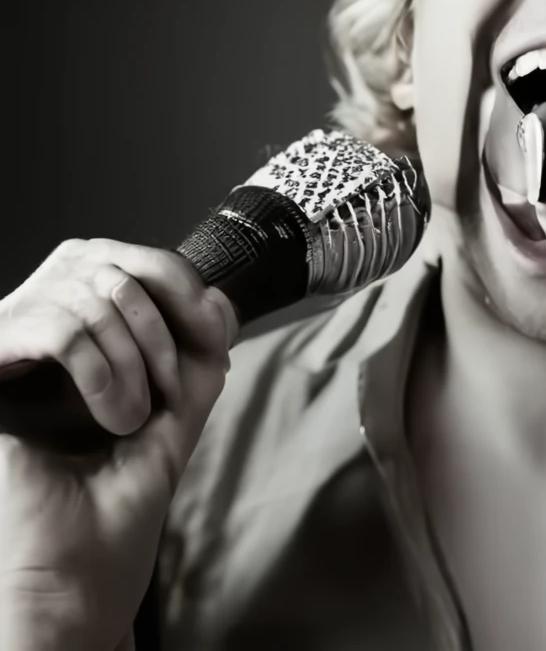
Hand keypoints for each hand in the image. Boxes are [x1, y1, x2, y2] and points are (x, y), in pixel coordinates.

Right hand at [0, 238, 237, 650]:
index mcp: (75, 347)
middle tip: (172, 382)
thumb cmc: (115, 515)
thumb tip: (219, 298)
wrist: (75, 585)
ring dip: (138, 352)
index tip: (213, 329)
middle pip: (110, 264)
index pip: (125, 266)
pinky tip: (112, 416)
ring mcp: (10, 357)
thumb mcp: (173, 418)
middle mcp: (36, 342)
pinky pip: (58, 327)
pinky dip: (103, 366)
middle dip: (166, 314)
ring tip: (136, 415)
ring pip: (90, 292)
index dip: (178, 281)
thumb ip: (194, 359)